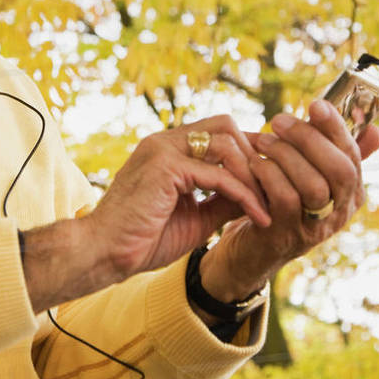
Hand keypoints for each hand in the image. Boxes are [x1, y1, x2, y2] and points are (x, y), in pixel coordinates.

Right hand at [84, 115, 271, 283]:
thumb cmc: (142, 240)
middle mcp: (165, 141)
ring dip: (253, 176)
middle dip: (253, 154)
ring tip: (268, 206)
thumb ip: (223, 200)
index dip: (248, 149)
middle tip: (274, 187)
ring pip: (226, 144)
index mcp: (168, 148)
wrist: (104, 254)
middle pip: (225, 124)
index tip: (273, 177)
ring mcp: (163, 149)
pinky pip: (218, 175)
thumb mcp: (196, 217)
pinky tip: (258, 216)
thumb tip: (259, 195)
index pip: (217, 130)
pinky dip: (244, 195)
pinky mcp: (165, 166)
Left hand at [197, 100, 378, 301]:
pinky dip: (269, 174)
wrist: (250, 248)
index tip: (316, 104)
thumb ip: (332, 149)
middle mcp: (339, 213)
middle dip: (310, 139)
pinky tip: (254, 163)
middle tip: (279, 120)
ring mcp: (315, 227)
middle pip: (340, 171)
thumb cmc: (280, 199)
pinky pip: (286, 198)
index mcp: (350, 193)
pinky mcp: (286, 235)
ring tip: (264, 139)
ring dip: (286, 155)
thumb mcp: (308, 173)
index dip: (336, 128)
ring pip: (314, 185)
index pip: (353, 156)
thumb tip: (374, 128)